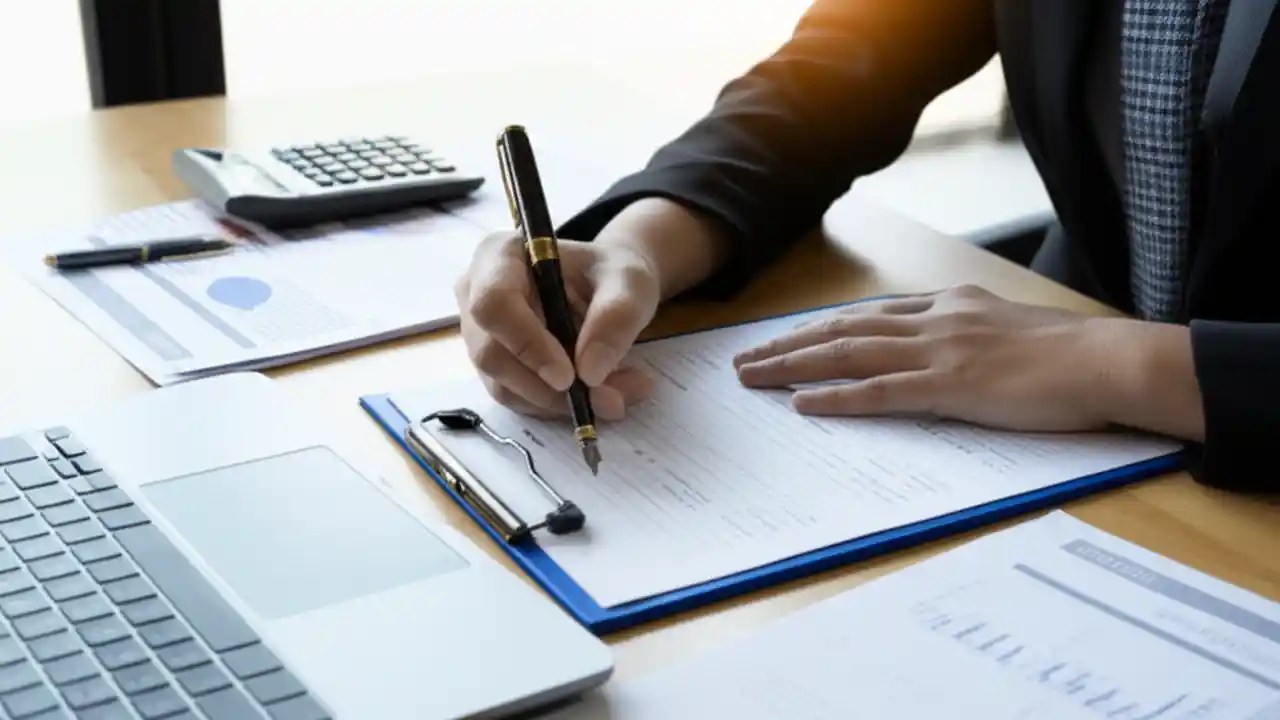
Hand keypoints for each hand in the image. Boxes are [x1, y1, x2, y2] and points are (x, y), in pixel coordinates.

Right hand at [456, 232, 658, 418]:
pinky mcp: (495, 367)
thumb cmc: (610, 274)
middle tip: (610, 399)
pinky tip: (597, 397)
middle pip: (492, 354)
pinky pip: (517, 399)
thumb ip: (616, 317)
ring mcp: (480, 334)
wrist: (607, 288)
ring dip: (560, 402)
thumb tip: (590, 373)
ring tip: (617, 397)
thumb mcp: (630, 283)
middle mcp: (475, 294)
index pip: (493, 304)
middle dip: (549, 387)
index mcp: (499, 255)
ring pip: (504, 386)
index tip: (569, 376)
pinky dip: (558, 407)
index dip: (526, 344)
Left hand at [732, 285, 1117, 431]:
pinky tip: (802, 404)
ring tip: (753, 377)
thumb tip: (945, 347)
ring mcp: (938, 351)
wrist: (1105, 360)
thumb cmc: (1068, 354)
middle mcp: (933, 320)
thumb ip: (968, 333)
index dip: (820, 328)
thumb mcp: (1007, 329)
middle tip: (745, 359)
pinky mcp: (949, 386)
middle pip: (842, 329)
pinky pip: (878, 392)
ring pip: (847, 354)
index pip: (867, 315)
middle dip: (788, 344)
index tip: (786, 339)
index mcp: (947, 306)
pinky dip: (835, 397)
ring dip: (793, 366)